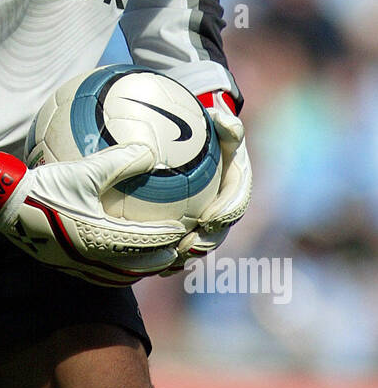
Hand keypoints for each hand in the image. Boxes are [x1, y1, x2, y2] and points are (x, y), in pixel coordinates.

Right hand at [0, 145, 188, 285]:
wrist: (6, 205)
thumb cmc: (45, 186)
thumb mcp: (83, 170)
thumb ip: (118, 161)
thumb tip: (150, 151)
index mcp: (98, 237)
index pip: (141, 243)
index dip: (165, 239)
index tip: (181, 231)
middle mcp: (90, 257)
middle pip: (134, 267)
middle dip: (157, 262)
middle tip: (175, 255)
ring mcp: (75, 264)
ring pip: (116, 276)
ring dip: (137, 271)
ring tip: (151, 264)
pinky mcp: (62, 264)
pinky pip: (97, 275)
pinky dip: (114, 273)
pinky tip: (114, 263)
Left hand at [161, 91, 251, 272]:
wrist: (190, 141)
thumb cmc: (205, 130)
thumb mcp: (216, 122)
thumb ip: (225, 123)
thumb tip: (228, 122)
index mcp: (236, 186)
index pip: (236, 203)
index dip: (226, 213)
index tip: (209, 218)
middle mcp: (224, 208)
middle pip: (219, 232)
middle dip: (205, 243)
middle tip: (186, 246)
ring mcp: (206, 221)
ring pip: (199, 244)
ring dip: (186, 255)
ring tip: (169, 260)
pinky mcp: (187, 228)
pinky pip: (180, 246)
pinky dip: (169, 258)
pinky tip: (152, 266)